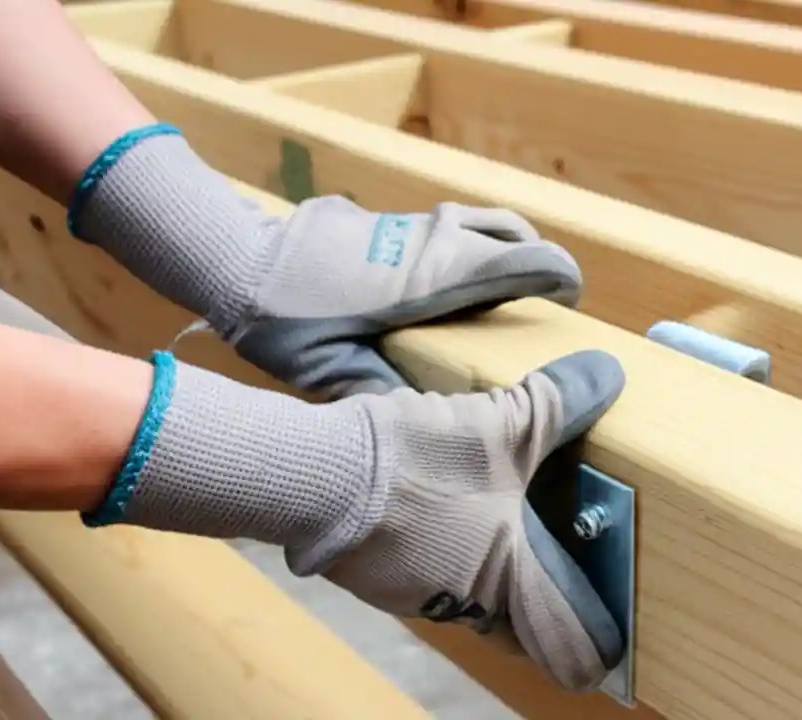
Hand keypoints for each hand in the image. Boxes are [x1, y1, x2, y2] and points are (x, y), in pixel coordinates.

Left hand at [70, 124, 580, 395]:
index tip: (570, 301)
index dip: (558, 275)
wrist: (231, 258)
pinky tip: (446, 283)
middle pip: (512, 230)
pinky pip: (445, 225)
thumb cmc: (285, 320)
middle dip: (539, 259)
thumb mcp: (333, 373)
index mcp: (432, 278)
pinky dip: (465, 244)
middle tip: (545, 299)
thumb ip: (382, 395)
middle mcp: (430, 240)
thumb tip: (425, 430)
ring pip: (479, 219)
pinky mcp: (385, 220)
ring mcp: (407, 224)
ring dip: (504, 245)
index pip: (520, 260)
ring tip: (506, 287)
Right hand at [85, 346, 627, 690]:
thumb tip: (608, 373)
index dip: (591, 648)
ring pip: (464, 592)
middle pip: (513, 622)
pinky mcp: (371, 574)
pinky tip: (433, 503)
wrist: (317, 473)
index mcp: (508, 582)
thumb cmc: (424, 464)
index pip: (564, 647)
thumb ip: (558, 404)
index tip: (609, 644)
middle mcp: (463, 603)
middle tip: (555, 568)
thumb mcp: (504, 425)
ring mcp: (411, 594)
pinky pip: (421, 569)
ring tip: (496, 518)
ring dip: (482, 564)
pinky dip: (437, 545)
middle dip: (536, 602)